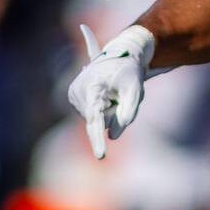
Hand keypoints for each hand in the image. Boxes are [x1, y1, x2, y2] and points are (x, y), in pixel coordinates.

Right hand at [67, 24, 153, 159]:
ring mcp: (73, 94)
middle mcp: (77, 91)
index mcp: (92, 87)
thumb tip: (114, 136)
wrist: (120, 53)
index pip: (95, 119)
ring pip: (95, 119)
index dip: (97, 139)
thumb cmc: (129, 71)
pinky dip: (102, 108)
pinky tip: (106, 93)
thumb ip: (128, 113)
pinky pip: (92, 114)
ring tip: (113, 91)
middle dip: (113, 113)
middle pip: (98, 120)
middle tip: (120, 93)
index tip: (101, 156)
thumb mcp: (136, 90)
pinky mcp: (74, 97)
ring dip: (108, 110)